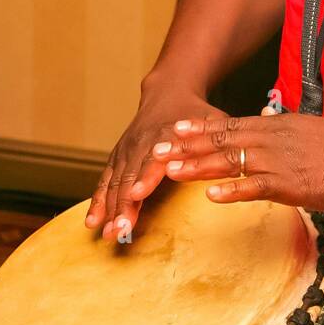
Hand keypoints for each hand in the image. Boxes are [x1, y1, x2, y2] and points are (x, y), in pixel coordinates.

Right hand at [85, 84, 230, 240]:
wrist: (168, 92)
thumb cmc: (196, 112)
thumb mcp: (214, 122)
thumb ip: (218, 143)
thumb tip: (231, 163)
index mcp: (165, 134)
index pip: (153, 158)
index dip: (145, 177)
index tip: (137, 196)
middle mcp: (140, 142)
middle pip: (129, 176)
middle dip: (122, 205)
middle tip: (119, 231)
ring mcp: (126, 149)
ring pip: (114, 181)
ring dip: (108, 208)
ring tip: (103, 233)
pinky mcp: (118, 156)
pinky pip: (105, 180)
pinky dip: (97, 200)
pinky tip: (92, 222)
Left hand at [144, 111, 323, 211]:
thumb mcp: (314, 133)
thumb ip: (290, 137)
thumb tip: (275, 137)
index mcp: (279, 125)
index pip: (232, 124)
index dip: (201, 127)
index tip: (175, 127)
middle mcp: (275, 138)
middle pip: (222, 139)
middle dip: (186, 145)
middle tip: (156, 147)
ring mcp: (282, 160)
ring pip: (231, 161)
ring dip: (198, 166)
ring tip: (169, 169)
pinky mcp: (293, 184)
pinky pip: (255, 186)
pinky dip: (231, 190)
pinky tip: (210, 196)